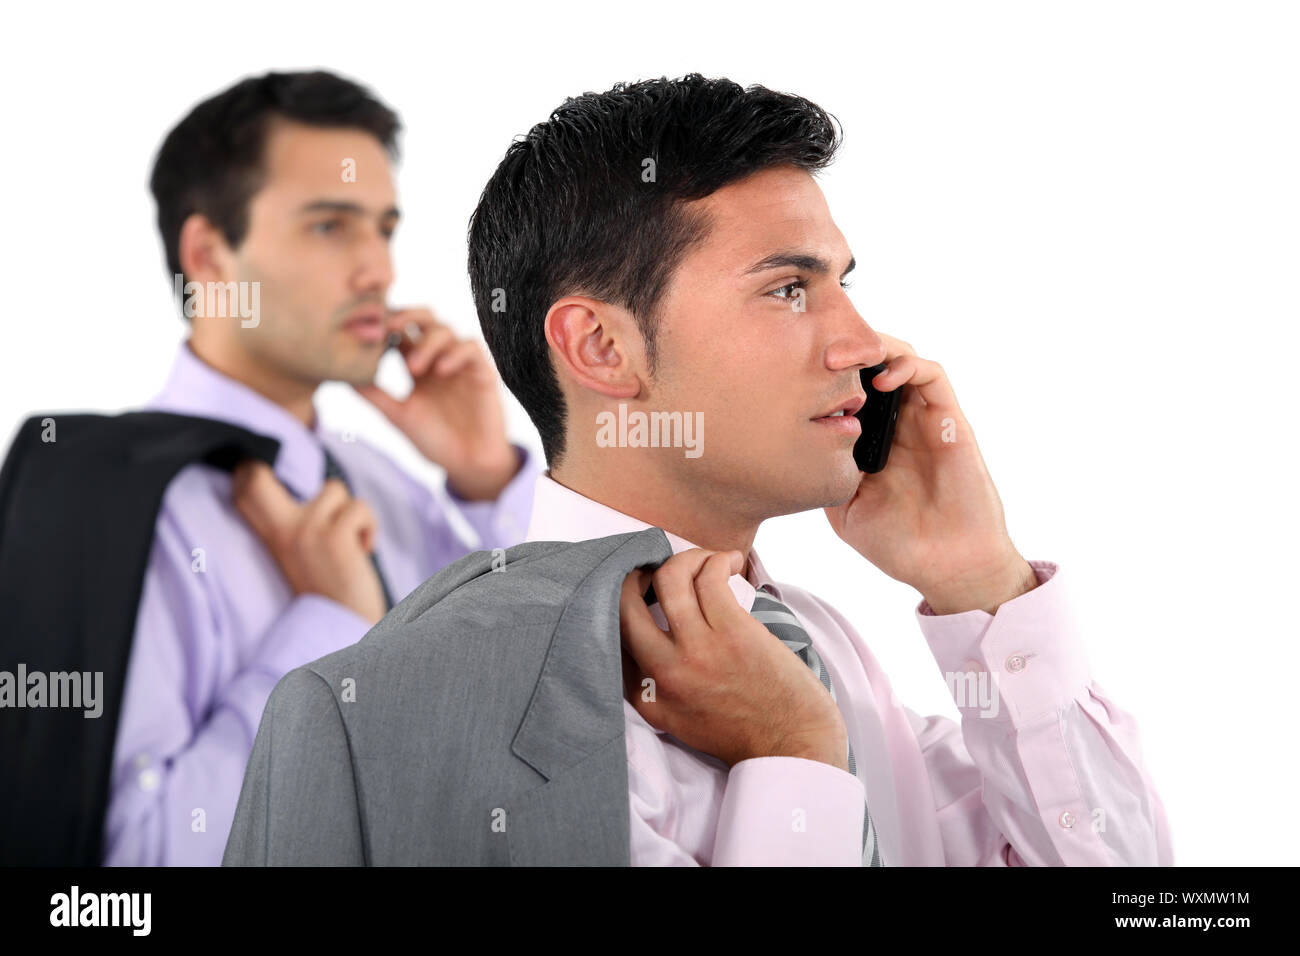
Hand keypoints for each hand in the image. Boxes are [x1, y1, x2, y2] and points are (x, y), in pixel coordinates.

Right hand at [232, 461, 386, 625]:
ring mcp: (306, 532)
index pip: (243, 492)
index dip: (248, 470)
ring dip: (351, 512)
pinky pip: (358, 507)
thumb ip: (298, 526)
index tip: (263, 469)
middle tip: (295, 483)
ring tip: (351, 542)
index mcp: (270, 538)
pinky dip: (369, 526)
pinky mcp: (334, 538)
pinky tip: (364, 551)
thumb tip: (314, 488)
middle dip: (273, 469)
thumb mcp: (301, 555)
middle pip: (256, 477)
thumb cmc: (330, 591)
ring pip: (334, 489)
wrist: (346, 627)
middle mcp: (281, 532)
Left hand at [353, 306, 518, 499]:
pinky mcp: (482, 371)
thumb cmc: (433, 440)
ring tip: (414, 369)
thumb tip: (340, 374)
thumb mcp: (397, 415)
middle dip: (406, 315)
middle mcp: (439, 357)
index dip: (386, 323)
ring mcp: (461, 362)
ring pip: (445, 330)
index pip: (401, 329)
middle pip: (424, 317)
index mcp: (417, 363)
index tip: (368, 328)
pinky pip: (470, 347)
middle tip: (388, 327)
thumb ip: (374, 393)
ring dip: (427, 343)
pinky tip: (441, 370)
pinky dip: (455, 353)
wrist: (467, 464)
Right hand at [619, 549, 847, 769]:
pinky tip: (730, 563)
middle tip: (662, 569)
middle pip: (626, 601)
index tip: (643, 590)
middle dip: (638, 572)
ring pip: (670, 577)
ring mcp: (697, 650)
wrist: (792, 745)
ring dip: (686, 558)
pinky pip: (710, 576)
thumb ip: (655, 686)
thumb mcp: (678, 720)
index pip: (614, 636)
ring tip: (706, 562)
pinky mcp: (732, 631)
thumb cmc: (743, 730)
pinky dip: (716, 560)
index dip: (625, 603)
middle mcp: (663, 672)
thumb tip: (648, 634)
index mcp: (646, 696)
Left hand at [824, 332, 1036, 614]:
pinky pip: (932, 375)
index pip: (847, 388)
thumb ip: (826, 472)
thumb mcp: (845, 508)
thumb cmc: (899, 542)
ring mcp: (923, 418)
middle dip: (844, 349)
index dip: (825, 372)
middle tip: (816, 352)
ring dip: (872, 347)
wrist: (948, 565)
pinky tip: (882, 379)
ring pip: (900, 358)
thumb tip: (799, 442)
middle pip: (871, 363)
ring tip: (842, 358)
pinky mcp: (950, 420)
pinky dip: (906, 365)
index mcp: (870, 437)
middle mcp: (896, 421)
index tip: (794, 370)